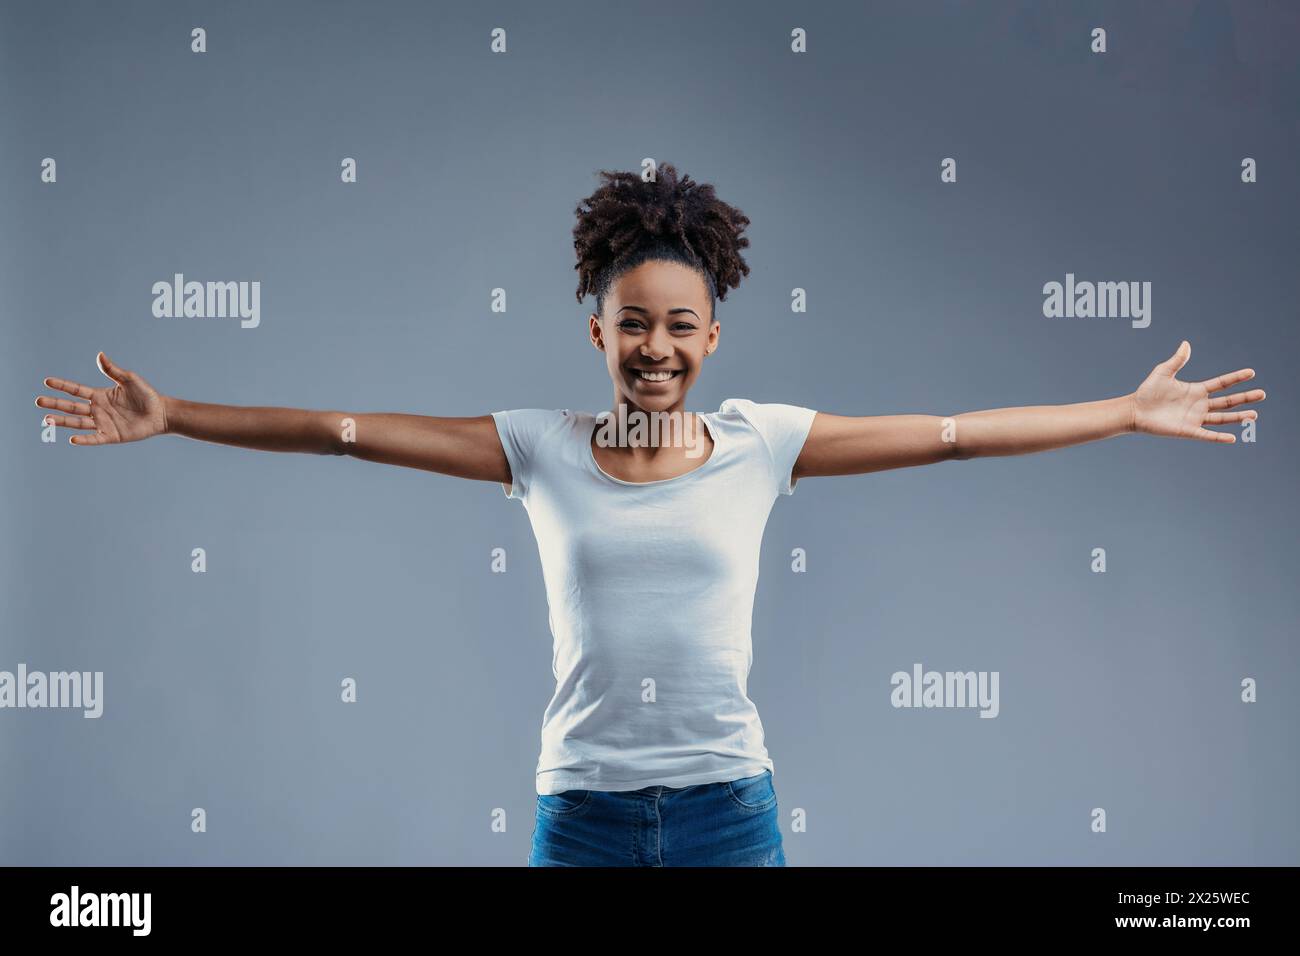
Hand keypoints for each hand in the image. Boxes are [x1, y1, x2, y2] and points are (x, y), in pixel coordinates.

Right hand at [35, 352, 168, 444]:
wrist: (161, 413)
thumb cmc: (146, 395)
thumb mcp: (129, 380)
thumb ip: (113, 370)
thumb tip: (99, 355)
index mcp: (100, 395)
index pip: (76, 390)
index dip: (62, 386)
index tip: (46, 381)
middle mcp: (98, 409)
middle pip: (71, 407)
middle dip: (55, 404)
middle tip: (38, 401)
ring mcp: (103, 423)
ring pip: (77, 422)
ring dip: (62, 421)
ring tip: (46, 420)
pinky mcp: (111, 435)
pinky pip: (94, 438)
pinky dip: (84, 439)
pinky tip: (72, 439)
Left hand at [1130, 340, 1264, 442]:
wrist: (1134, 410)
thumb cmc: (1147, 392)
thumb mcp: (1163, 372)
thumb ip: (1177, 360)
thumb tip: (1186, 344)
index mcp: (1196, 390)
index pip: (1221, 383)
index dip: (1236, 378)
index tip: (1251, 372)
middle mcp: (1199, 405)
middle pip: (1227, 401)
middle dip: (1245, 398)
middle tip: (1262, 394)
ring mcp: (1194, 418)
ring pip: (1222, 418)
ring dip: (1238, 417)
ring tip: (1254, 415)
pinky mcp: (1187, 430)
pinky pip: (1206, 434)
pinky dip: (1219, 437)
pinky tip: (1232, 437)